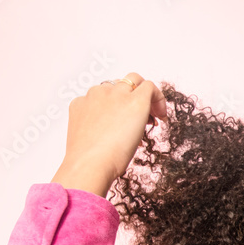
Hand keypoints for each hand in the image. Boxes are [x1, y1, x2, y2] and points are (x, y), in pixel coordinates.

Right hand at [51, 72, 166, 196]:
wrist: (90, 164)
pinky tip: (161, 116)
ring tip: (153, 119)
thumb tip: (118, 134)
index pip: (104, 96)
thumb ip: (99, 130)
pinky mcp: (134, 101)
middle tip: (144, 120)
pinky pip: (149, 87)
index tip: (127, 122)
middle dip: (132, 99)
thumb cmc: (89, 161)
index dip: (119, 107)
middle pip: (119, 86)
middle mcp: (96, 94)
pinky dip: (158, 97)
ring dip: (144, 98)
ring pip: (134, 80)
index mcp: (82, 103)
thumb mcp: (89, 140)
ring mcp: (115, 94)